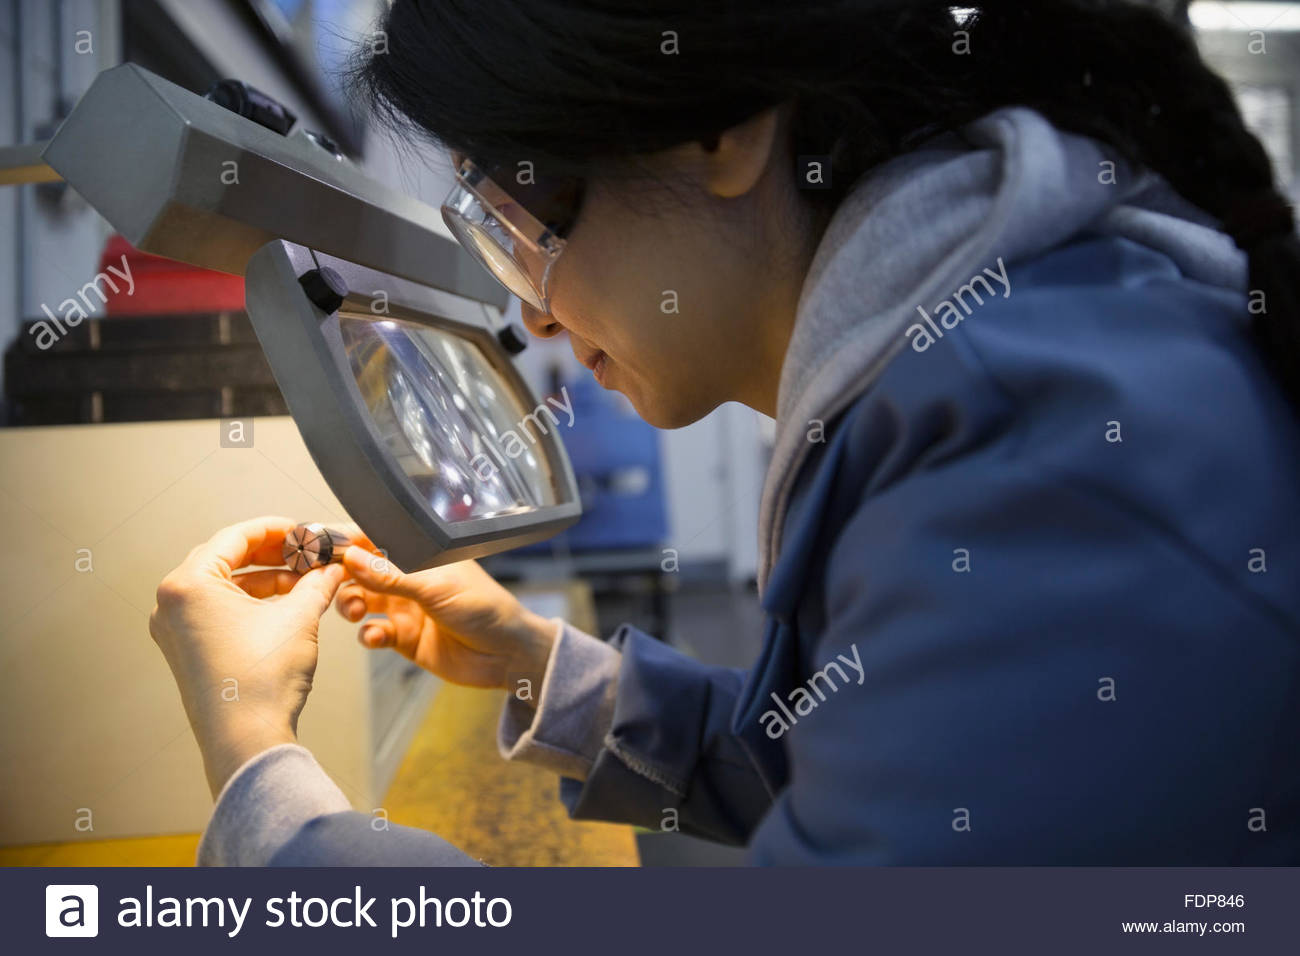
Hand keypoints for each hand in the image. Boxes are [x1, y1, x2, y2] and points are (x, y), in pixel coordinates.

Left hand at [149, 516, 348, 796]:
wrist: (247, 740)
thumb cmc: (261, 681)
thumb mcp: (299, 617)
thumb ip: (317, 583)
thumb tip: (333, 569)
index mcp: (189, 584)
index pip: (237, 536)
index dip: (280, 529)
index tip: (306, 530)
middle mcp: (173, 603)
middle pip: (228, 558)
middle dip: (274, 554)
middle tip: (309, 553)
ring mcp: (176, 629)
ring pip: (225, 585)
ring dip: (266, 579)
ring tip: (305, 581)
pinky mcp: (187, 650)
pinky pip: (219, 610)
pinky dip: (252, 603)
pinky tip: (286, 605)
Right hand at [334, 548, 556, 702]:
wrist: (507, 656)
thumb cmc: (486, 609)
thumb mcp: (437, 588)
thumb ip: (392, 576)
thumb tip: (351, 557)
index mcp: (420, 555)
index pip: (376, 539)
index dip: (347, 542)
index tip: (320, 548)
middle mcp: (409, 578)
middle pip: (359, 571)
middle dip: (341, 576)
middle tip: (327, 584)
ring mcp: (405, 608)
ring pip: (360, 601)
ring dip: (351, 604)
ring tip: (357, 611)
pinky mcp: (404, 638)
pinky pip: (372, 633)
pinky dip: (368, 635)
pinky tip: (377, 637)